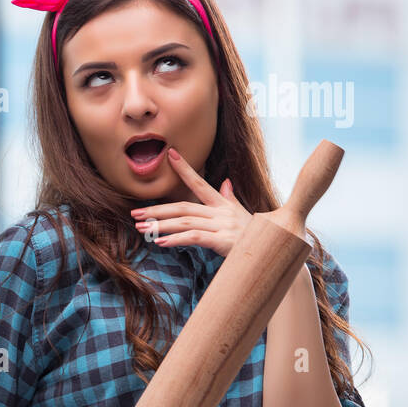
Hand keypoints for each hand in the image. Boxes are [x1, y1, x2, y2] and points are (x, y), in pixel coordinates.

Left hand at [129, 147, 251, 257]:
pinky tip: (161, 242)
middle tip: (135, 214)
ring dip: (161, 225)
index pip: (200, 182)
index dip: (184, 168)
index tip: (169, 154)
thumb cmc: (253, 235)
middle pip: (183, 206)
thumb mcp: (241, 214)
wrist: (272, 252)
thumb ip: (229, 198)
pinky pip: (194, 237)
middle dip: (157, 210)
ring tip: (142, 229)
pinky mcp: (222, 241)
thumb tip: (224, 182)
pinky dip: (176, 239)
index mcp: (222, 204)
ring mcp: (222, 226)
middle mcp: (221, 212)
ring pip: (185, 221)